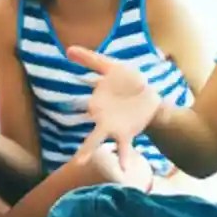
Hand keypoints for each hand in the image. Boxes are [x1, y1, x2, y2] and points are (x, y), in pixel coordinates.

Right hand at [67, 46, 160, 171]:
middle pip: (89, 130)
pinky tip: (124, 168)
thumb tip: (68, 49)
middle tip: (72, 159)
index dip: (93, 88)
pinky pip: (123, 146)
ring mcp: (113, 127)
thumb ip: (91, 59)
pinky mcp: (126, 133)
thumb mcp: (111, 67)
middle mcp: (101, 117)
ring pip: (99, 139)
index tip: (86, 95)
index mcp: (96, 101)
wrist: (148, 94)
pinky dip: (122, 156)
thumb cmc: (127, 81)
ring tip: (80, 163)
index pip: (87, 99)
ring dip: (89, 150)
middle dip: (82, 145)